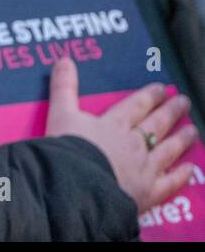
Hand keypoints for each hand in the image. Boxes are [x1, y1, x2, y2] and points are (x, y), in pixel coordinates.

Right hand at [45, 57, 197, 211]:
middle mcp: (134, 143)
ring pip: (168, 149)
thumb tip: (64, 60)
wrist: (76, 185)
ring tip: (192, 130)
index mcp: (113, 124)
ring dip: (181, 138)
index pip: (136, 105)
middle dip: (171, 111)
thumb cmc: (67, 149)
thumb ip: (63, 88)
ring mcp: (144, 167)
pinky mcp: (147, 191)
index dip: (150, 96)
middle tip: (183, 102)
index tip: (162, 89)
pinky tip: (190, 169)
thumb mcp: (60, 114)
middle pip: (156, 124)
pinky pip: (169, 181)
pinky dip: (181, 174)